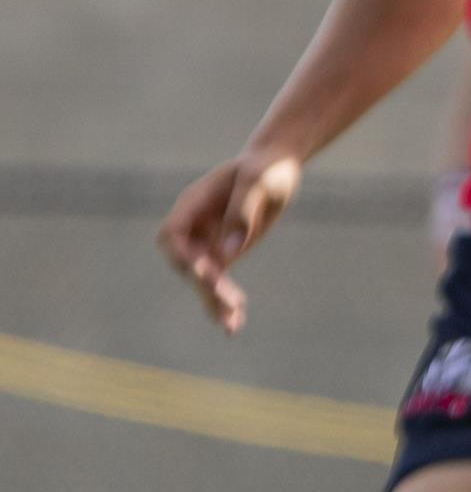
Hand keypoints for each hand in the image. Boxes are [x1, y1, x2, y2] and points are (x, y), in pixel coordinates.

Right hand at [156, 149, 301, 333]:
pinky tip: (234, 324)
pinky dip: (224, 303)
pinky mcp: (224, 254)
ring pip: (201, 279)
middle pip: (185, 262)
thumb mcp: (258, 180)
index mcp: (194, 203)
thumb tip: (227, 253)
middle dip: (203, 283)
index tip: (203, 268)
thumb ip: (242, 212)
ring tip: (231, 323)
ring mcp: (207, 241)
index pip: (172, 235)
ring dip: (213, 301)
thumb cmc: (266, 167)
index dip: (182, 254)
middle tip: (228, 299)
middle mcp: (195, 226)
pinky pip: (218, 282)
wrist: (277, 167)